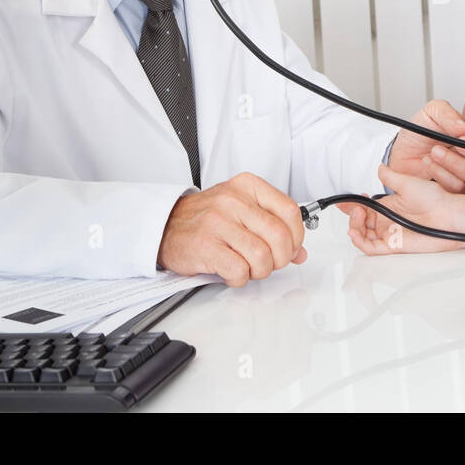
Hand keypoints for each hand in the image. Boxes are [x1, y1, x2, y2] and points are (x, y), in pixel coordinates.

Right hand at [157, 172, 306, 285]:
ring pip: (262, 256)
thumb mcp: (243, 210)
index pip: (290, 211)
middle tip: (270, 262)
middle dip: (280, 258)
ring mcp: (218, 222)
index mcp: (248, 186)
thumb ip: (273, 226)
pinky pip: (239, 270)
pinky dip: (240, 278)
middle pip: (279, 236)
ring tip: (248, 267)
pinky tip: (232, 272)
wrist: (165, 225)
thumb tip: (299, 252)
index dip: (296, 237)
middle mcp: (233, 200)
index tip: (289, 247)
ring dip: (260, 271)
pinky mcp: (205, 245)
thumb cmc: (206, 218)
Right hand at [342, 165, 464, 255]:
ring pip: (363, 236)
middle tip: (354, 208)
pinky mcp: (393, 246)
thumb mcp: (408, 183)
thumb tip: (380, 167)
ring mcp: (390, 234)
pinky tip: (355, 232)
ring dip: (354, 227)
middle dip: (352, 216)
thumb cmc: (434, 200)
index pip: (365, 208)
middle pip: (361, 223)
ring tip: (357, 216)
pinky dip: (360, 242)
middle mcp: (388, 221)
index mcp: (389, 206)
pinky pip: (371, 247)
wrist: (448, 215)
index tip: (343, 202)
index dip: (352, 206)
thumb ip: (390, 177)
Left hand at [387, 99, 464, 192]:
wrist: (398, 153)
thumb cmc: (419, 133)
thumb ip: (448, 114)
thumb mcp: (431, 113)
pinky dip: (442, 173)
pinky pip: (459, 188)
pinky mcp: (455, 193)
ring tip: (435, 150)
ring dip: (455, 162)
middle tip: (461, 143)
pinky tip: (430, 163)